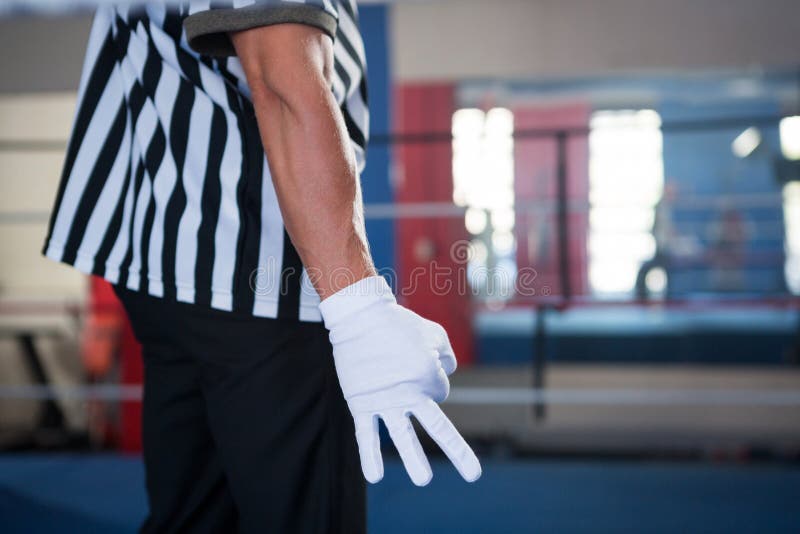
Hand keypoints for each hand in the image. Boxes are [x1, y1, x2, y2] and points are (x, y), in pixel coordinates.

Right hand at [319, 276, 481, 485]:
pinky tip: (374, 477)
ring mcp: (385, 401)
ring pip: (403, 436)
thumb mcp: (434, 333)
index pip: (441, 391)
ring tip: (424, 480)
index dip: (433, 379)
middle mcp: (409, 392)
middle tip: (473, 475)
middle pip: (438, 426)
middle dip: (457, 450)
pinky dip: (369, 456)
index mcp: (428, 374)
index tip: (416, 364)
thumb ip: (447, 356)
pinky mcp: (361, 404)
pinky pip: (365, 434)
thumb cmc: (399, 324)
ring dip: (414, 459)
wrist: (359, 317)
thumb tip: (446, 376)